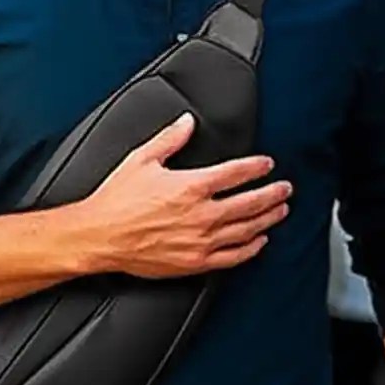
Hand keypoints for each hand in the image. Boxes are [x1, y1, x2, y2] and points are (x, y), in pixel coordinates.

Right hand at [72, 113, 291, 277]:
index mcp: (191, 186)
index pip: (237, 172)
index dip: (257, 166)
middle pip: (251, 202)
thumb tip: (187, 122)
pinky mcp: (195, 262)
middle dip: (273, 193)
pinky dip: (251, 249)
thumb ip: (169, 139)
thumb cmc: (115, 201)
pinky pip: (233, 257)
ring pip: (248, 229)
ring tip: (280, 211)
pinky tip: (259, 242)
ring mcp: (201, 240)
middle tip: (285, 188)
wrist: (99, 237)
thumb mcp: (140, 160)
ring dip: (268, 219)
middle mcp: (202, 214)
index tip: (267, 164)